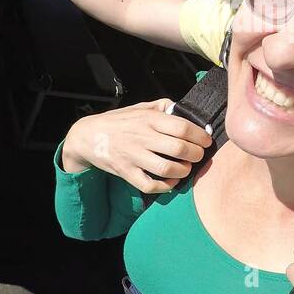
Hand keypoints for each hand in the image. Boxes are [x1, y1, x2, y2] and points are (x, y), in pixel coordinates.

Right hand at [62, 99, 212, 192]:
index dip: (200, 136)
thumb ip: (161, 106)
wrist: (87, 136)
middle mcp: (142, 137)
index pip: (182, 127)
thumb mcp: (139, 107)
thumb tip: (183, 109)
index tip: (206, 140)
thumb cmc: (118, 121)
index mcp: (148, 119)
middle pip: (179, 148)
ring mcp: (133, 156)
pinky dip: (165, 186)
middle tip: (198, 155)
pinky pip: (149, 184)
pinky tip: (172, 181)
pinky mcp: (126, 172)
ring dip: (183, 170)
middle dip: (196, 154)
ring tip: (186, 168)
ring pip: (166, 168)